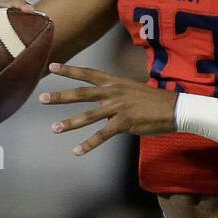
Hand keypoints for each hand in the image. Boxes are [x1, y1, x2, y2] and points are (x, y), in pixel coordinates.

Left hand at [39, 62, 176, 155]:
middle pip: (82, 93)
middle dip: (60, 96)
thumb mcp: (133, 90)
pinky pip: (102, 135)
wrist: (175, 108)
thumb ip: (116, 95)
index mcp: (115, 82)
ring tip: (54, 128)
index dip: (69, 70)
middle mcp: (114, 92)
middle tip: (41, 98)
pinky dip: (88, 144)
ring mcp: (118, 107)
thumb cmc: (155, 101)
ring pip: (88, 116)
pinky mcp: (125, 123)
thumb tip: (105, 102)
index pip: (88, 73)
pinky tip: (76, 151)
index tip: (51, 67)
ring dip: (69, 122)